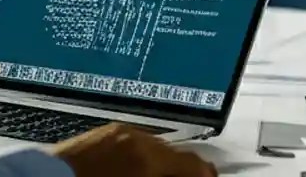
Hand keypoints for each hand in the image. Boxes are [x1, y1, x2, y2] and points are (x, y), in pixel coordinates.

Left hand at [52, 124, 216, 176]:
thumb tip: (188, 176)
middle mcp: (137, 138)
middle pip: (175, 154)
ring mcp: (117, 132)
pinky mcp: (100, 133)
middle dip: (182, 172)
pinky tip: (134, 171)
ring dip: (161, 165)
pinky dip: (140, 158)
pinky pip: (132, 143)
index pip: (195, 165)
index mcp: (149, 159)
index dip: (205, 175)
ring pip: (154, 147)